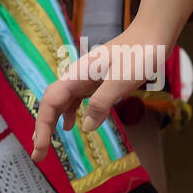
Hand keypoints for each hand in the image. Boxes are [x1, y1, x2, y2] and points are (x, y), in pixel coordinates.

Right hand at [30, 20, 171, 161]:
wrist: (154, 35)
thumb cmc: (140, 54)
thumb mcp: (122, 80)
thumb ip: (101, 103)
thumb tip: (84, 128)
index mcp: (76, 75)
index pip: (50, 103)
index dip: (42, 127)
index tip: (40, 148)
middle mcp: (76, 77)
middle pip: (50, 105)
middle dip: (41, 130)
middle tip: (37, 156)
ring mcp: (85, 79)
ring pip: (60, 104)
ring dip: (51, 124)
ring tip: (44, 145)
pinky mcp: (95, 81)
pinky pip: (74, 100)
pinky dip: (67, 115)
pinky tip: (70, 127)